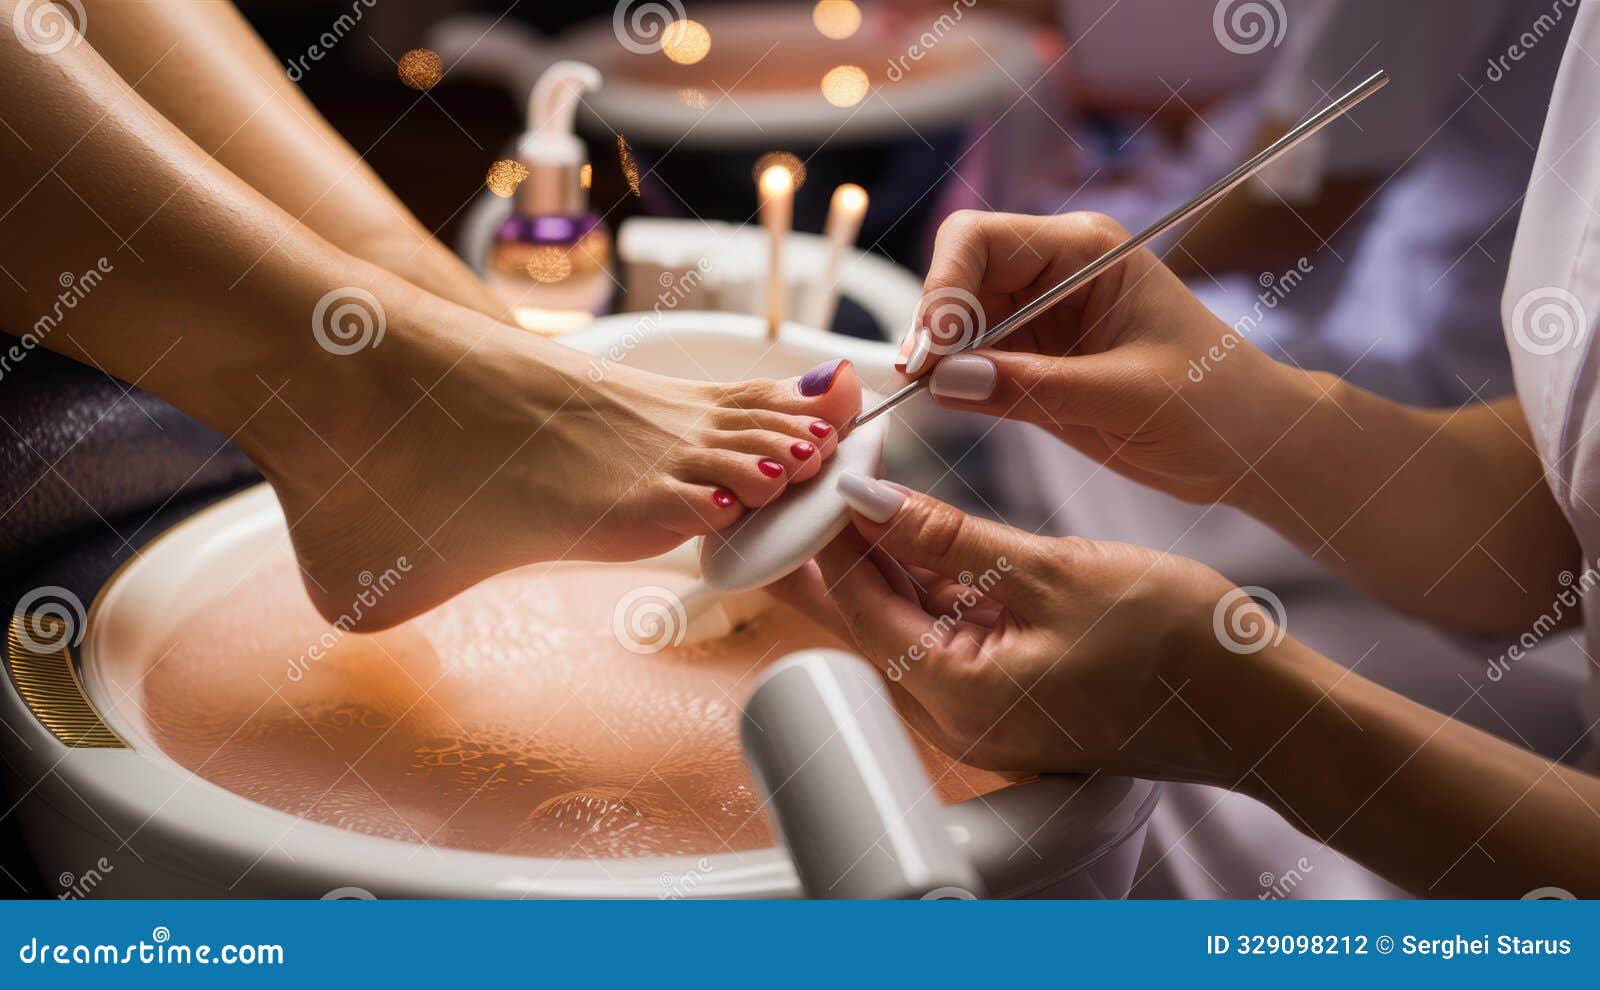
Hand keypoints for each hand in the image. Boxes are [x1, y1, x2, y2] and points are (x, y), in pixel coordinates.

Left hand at [776, 473, 1253, 781]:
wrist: (1260, 707)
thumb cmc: (1177, 648)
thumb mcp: (1051, 572)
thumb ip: (949, 537)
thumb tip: (867, 499)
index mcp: (955, 696)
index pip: (856, 603)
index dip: (826, 530)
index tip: (814, 472)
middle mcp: (956, 716)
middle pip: (868, 618)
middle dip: (835, 547)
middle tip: (805, 483)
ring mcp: (984, 708)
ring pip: (906, 621)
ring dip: (880, 560)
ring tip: (848, 492)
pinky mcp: (1011, 692)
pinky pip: (949, 631)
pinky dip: (930, 581)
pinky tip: (911, 532)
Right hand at [901, 210, 1321, 505]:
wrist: (1253, 444)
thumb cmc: (1216, 405)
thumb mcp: (1126, 399)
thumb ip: (1033, 388)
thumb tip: (945, 380)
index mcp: (1086, 250)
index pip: (979, 239)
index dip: (941, 288)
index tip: (929, 351)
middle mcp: (1055, 272)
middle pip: (958, 274)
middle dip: (932, 323)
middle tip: (917, 381)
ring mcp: (1041, 317)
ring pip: (957, 319)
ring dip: (937, 355)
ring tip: (925, 394)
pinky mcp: (1034, 360)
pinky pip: (972, 361)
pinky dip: (952, 381)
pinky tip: (945, 401)